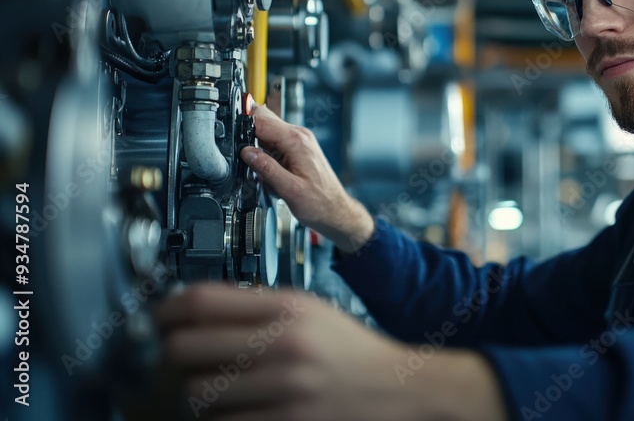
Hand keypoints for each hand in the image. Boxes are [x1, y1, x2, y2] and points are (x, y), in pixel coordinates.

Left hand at [155, 284, 506, 420]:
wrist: (399, 389)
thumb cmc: (353, 350)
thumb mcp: (312, 310)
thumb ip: (261, 306)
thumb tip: (195, 308)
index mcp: (290, 308)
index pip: (201, 300)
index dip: (165, 307)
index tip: (158, 314)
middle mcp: (284, 345)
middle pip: (185, 346)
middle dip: (173, 352)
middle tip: (177, 354)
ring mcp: (284, 389)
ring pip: (196, 393)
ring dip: (196, 392)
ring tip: (211, 386)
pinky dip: (221, 419)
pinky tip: (234, 409)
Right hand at [240, 102, 372, 252]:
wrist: (335, 211)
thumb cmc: (319, 203)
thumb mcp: (288, 189)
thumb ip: (266, 168)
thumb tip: (246, 153)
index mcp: (297, 141)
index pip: (262, 121)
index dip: (244, 127)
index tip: (232, 139)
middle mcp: (300, 136)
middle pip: (264, 120)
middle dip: (250, 137)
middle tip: (248, 160)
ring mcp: (300, 141)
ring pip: (267, 133)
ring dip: (259, 149)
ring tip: (265, 172)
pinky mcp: (298, 149)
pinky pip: (274, 144)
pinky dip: (267, 156)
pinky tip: (273, 174)